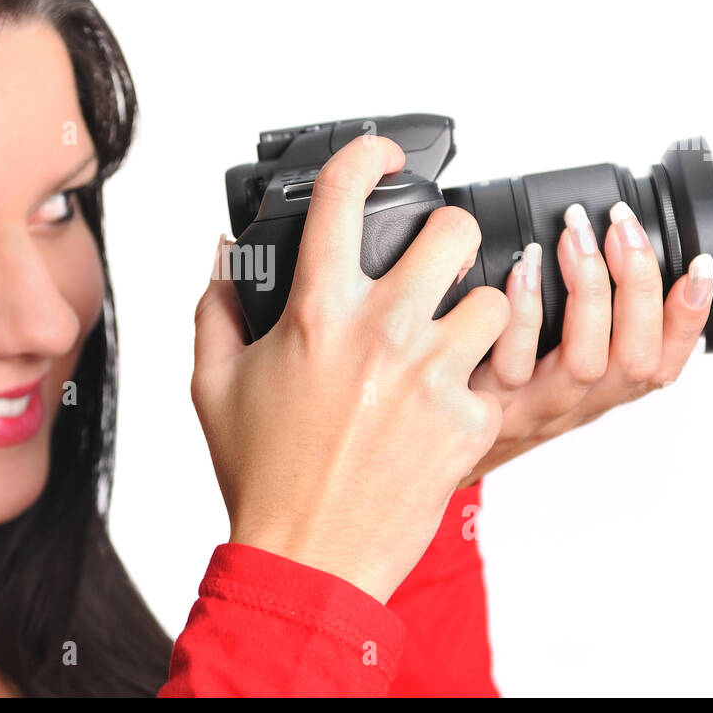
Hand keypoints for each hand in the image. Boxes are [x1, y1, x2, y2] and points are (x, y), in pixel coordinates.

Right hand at [191, 135, 509, 603]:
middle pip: (455, 232)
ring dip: (477, 313)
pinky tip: (440, 408)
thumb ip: (217, 307)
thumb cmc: (263, 475)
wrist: (308, 557)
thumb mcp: (214, 384)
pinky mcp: (467, 421)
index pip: (345, 197)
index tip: (379, 156)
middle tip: (438, 258)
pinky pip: (495, 377)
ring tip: (449, 339)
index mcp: (317, 314)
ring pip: (497, 300)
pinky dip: (474, 387)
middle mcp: (382, 333)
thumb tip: (225, 255)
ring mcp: (432, 376)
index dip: (366, 154)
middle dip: (451, 234)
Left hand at [459, 199, 712, 487]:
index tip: (698, 265)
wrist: (436, 448)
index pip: (664, 362)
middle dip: (639, 285)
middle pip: (633, 358)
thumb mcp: (551, 365)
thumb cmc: (496, 396)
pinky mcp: (485, 403)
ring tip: (575, 236)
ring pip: (584, 363)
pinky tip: (522, 270)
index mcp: (600, 392)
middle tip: (622, 226)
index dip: (689, 319)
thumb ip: (583, 324)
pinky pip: (513, 362)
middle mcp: (575, 403)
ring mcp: (531, 406)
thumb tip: (607, 249)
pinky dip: (523, 311)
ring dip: (588, 290)